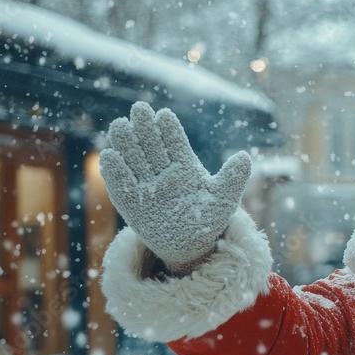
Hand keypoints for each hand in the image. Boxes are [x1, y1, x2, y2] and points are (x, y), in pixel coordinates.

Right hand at [100, 102, 250, 274]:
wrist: (191, 246)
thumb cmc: (209, 220)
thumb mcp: (224, 199)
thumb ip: (234, 178)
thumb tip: (245, 156)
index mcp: (185, 167)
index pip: (175, 144)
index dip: (169, 130)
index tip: (164, 114)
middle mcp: (163, 173)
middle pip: (152, 147)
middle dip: (145, 128)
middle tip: (139, 109)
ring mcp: (146, 187)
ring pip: (135, 161)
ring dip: (126, 143)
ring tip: (121, 124)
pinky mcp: (133, 205)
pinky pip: (122, 187)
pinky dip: (116, 174)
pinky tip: (110, 157)